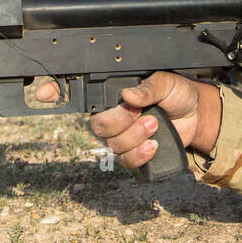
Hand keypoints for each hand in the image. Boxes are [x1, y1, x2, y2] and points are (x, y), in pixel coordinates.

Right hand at [33, 71, 221, 168]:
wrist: (198, 116)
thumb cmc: (178, 93)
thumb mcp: (167, 81)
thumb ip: (148, 86)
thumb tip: (129, 95)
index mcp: (113, 93)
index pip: (79, 92)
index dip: (55, 92)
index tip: (43, 93)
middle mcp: (112, 115)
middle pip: (96, 125)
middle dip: (120, 122)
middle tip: (144, 114)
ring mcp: (121, 136)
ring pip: (112, 144)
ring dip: (135, 137)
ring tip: (156, 126)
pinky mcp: (134, 154)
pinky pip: (126, 161)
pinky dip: (140, 154)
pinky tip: (154, 145)